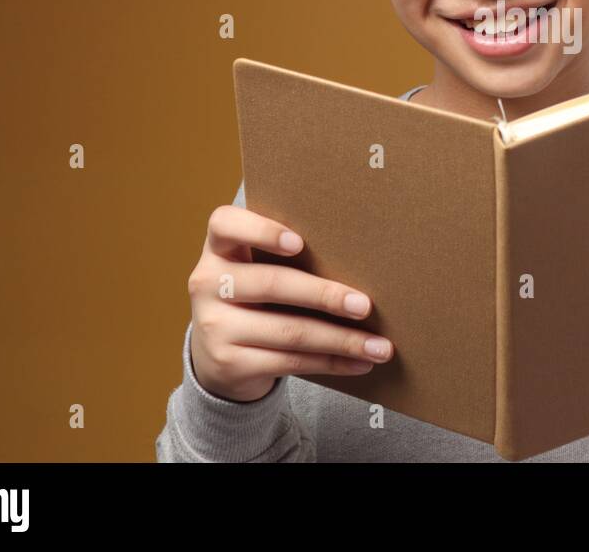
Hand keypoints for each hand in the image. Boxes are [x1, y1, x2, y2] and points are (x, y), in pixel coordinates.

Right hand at [187, 204, 395, 401]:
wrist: (216, 357)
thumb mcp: (256, 271)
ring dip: (341, 340)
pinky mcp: (229, 363)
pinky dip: (331, 362)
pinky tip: (359, 363)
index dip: (261, 231)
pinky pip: (289, 362)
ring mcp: (214, 326)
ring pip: (289, 331)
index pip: (225, 224)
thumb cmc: (255, 299)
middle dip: (325, 296)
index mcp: (218, 249)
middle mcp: (208, 284)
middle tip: (365, 305)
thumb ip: (287, 258)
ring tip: (379, 346)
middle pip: (273, 284)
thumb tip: (363, 261)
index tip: (300, 243)